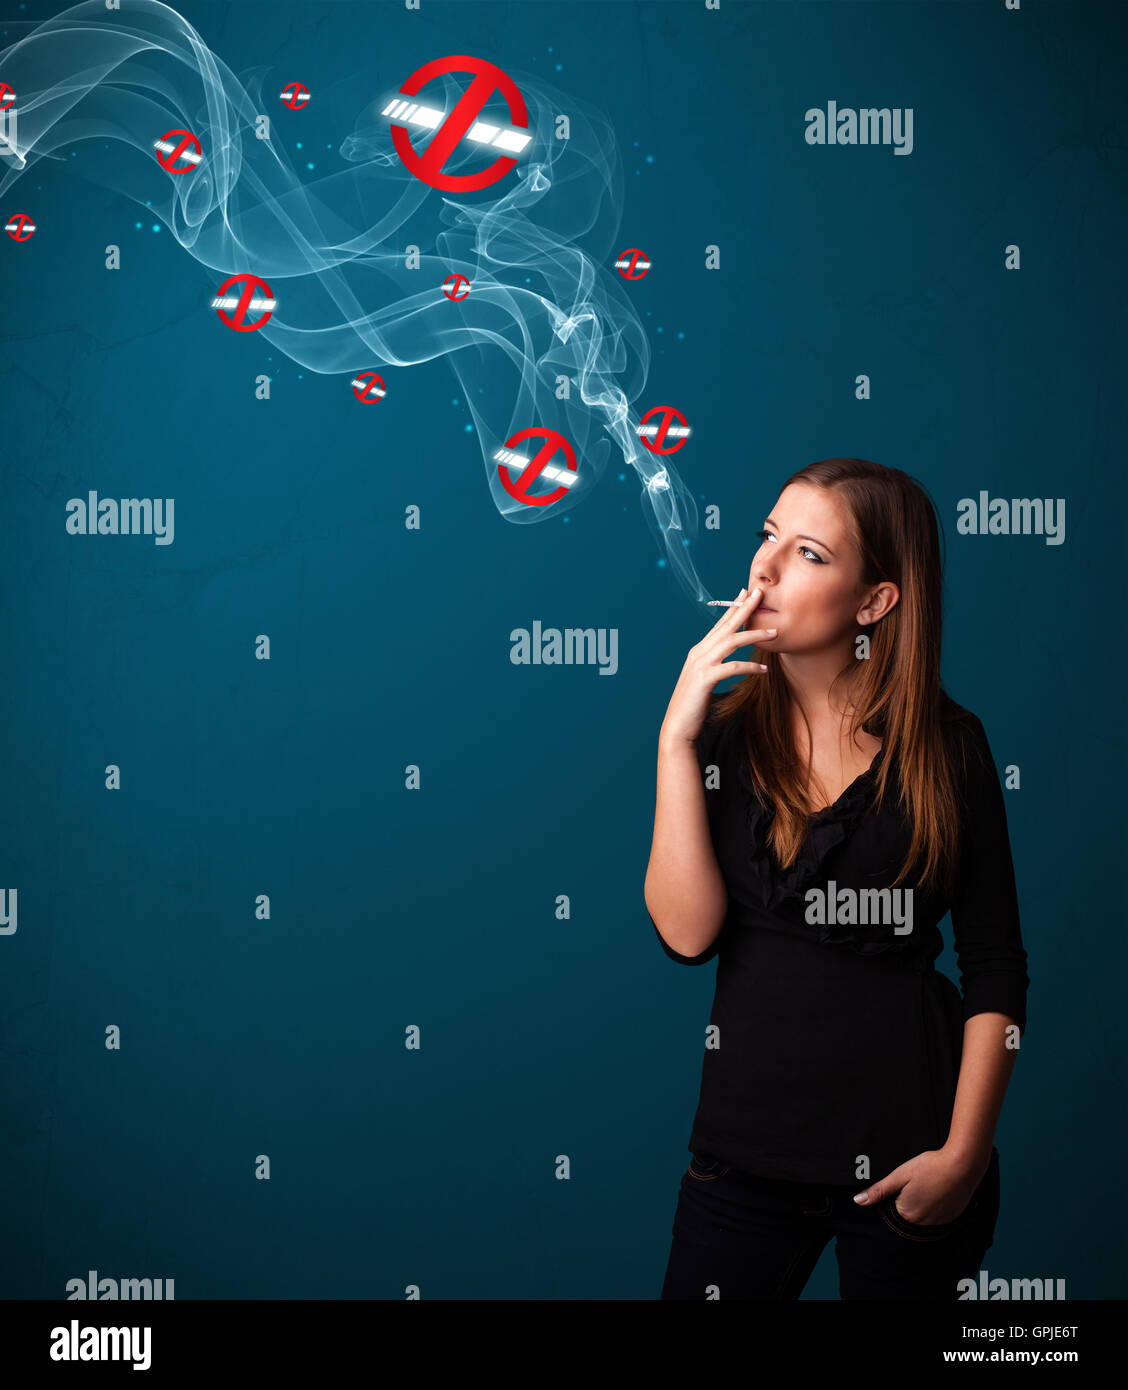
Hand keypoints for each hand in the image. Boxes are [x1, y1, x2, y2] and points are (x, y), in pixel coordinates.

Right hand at [659, 585, 776, 746]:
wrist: (678, 725)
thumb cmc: (694, 704)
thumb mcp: (705, 679)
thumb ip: (715, 666)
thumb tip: (730, 660)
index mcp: (699, 651)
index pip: (719, 624)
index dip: (733, 607)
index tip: (747, 592)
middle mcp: (699, 653)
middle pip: (726, 626)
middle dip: (744, 608)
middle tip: (760, 593)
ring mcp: (701, 665)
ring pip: (731, 642)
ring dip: (754, 635)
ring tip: (775, 632)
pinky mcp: (705, 680)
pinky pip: (732, 667)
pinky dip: (750, 666)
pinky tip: (764, 669)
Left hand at [853, 1148, 989, 1225]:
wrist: (962, 1165)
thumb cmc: (929, 1167)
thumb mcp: (900, 1175)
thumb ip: (879, 1190)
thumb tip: (857, 1201)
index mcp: (906, 1213)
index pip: (891, 1210)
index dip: (895, 1195)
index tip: (903, 1183)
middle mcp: (922, 1223)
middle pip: (907, 1215)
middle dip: (908, 1201)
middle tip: (917, 1182)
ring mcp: (938, 1223)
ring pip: (923, 1217)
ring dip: (922, 1205)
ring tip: (928, 1185)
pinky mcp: (951, 1218)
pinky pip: (937, 1218)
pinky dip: (935, 1207)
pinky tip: (938, 1191)